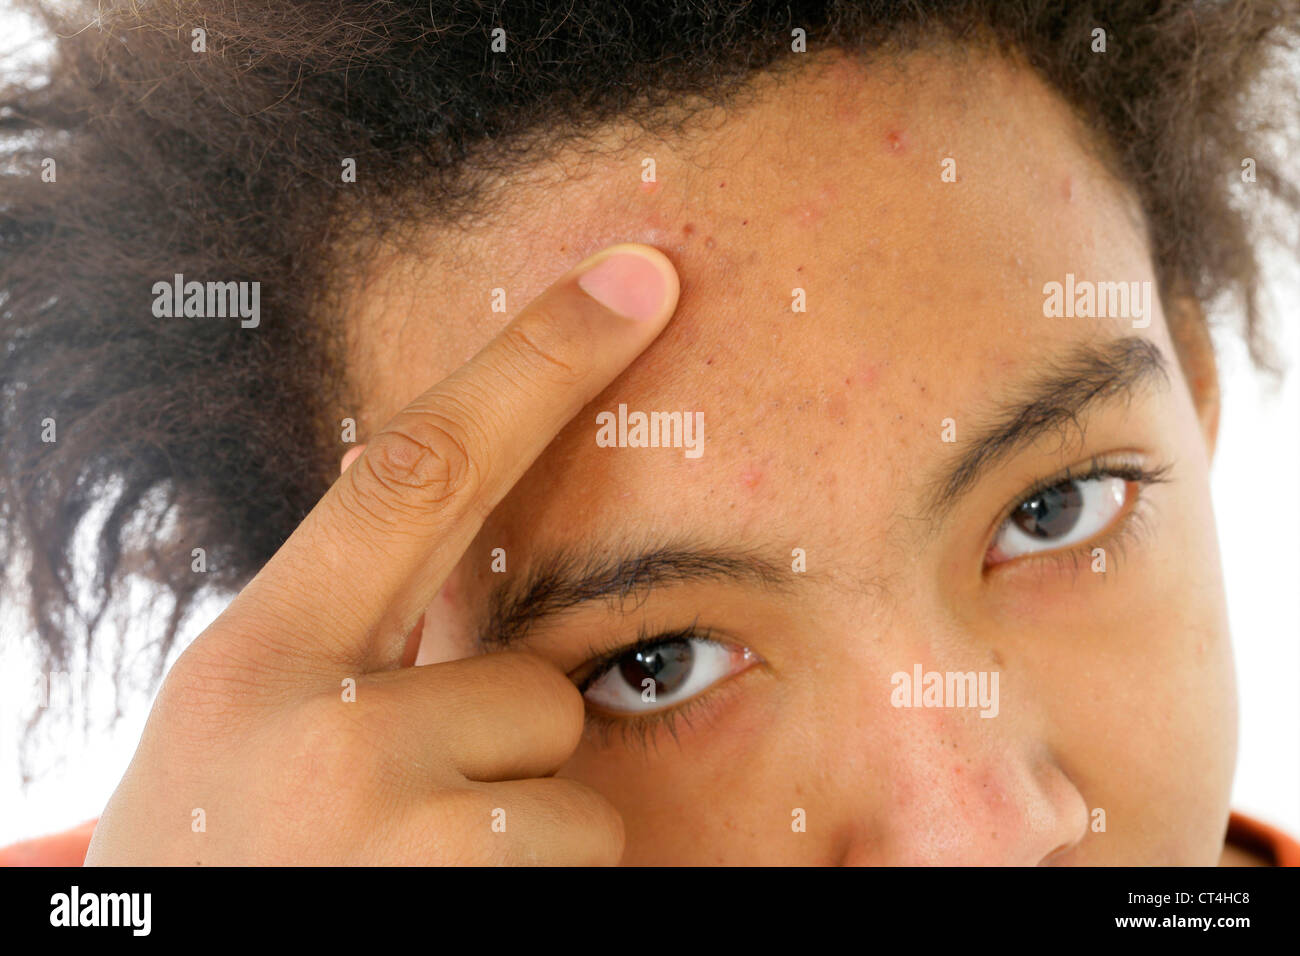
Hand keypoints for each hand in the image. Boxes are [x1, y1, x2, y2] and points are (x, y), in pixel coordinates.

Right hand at [84, 244, 679, 864]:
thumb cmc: (222, 862)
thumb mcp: (247, 731)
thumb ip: (353, 646)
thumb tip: (482, 593)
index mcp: (257, 657)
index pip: (417, 470)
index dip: (536, 360)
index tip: (638, 275)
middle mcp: (318, 727)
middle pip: (525, 679)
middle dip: (490, 750)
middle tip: (386, 825)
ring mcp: (389, 827)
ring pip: (561, 783)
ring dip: (510, 833)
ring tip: (401, 879)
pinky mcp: (459, 894)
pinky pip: (575, 856)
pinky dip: (530, 889)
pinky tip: (431, 904)